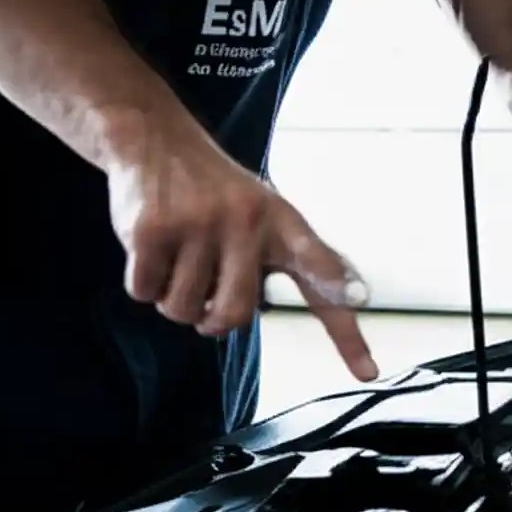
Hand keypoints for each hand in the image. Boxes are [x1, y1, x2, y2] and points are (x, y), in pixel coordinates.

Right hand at [105, 142, 377, 381]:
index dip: (344, 326)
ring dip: (174, 301)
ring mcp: (198, 222)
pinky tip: (150, 249)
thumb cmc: (216, 193)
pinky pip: (145, 293)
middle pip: (234, 314)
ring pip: (183, 310)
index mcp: (283, 222)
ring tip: (178, 260)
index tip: (367, 371)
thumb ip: (292, 258)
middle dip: (212, 320)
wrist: (154, 140)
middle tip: (204, 298)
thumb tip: (319, 301)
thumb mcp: (266, 213)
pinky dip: (144, 284)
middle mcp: (246, 221)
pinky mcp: (152, 228)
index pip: (322, 274)